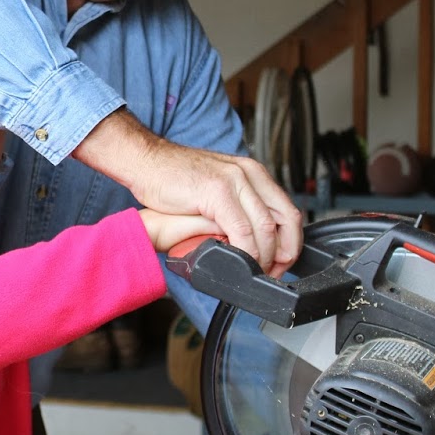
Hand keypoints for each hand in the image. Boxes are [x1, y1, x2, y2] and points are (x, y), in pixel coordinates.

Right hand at [77, 112, 302, 275]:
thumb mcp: (214, 193)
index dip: (290, 243)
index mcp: (252, 173)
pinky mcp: (217, 190)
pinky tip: (239, 262)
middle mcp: (249, 173)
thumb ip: (235, 211)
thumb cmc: (173, 179)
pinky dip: (246, 252)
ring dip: (264, 258)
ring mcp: (235, 179)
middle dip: (283, 254)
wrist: (144, 161)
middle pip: (286, 220)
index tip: (280, 263)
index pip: (287, 212)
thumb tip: (248, 241)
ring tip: (253, 272)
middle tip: (271, 273)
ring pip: (266, 228)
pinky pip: (242, 230)